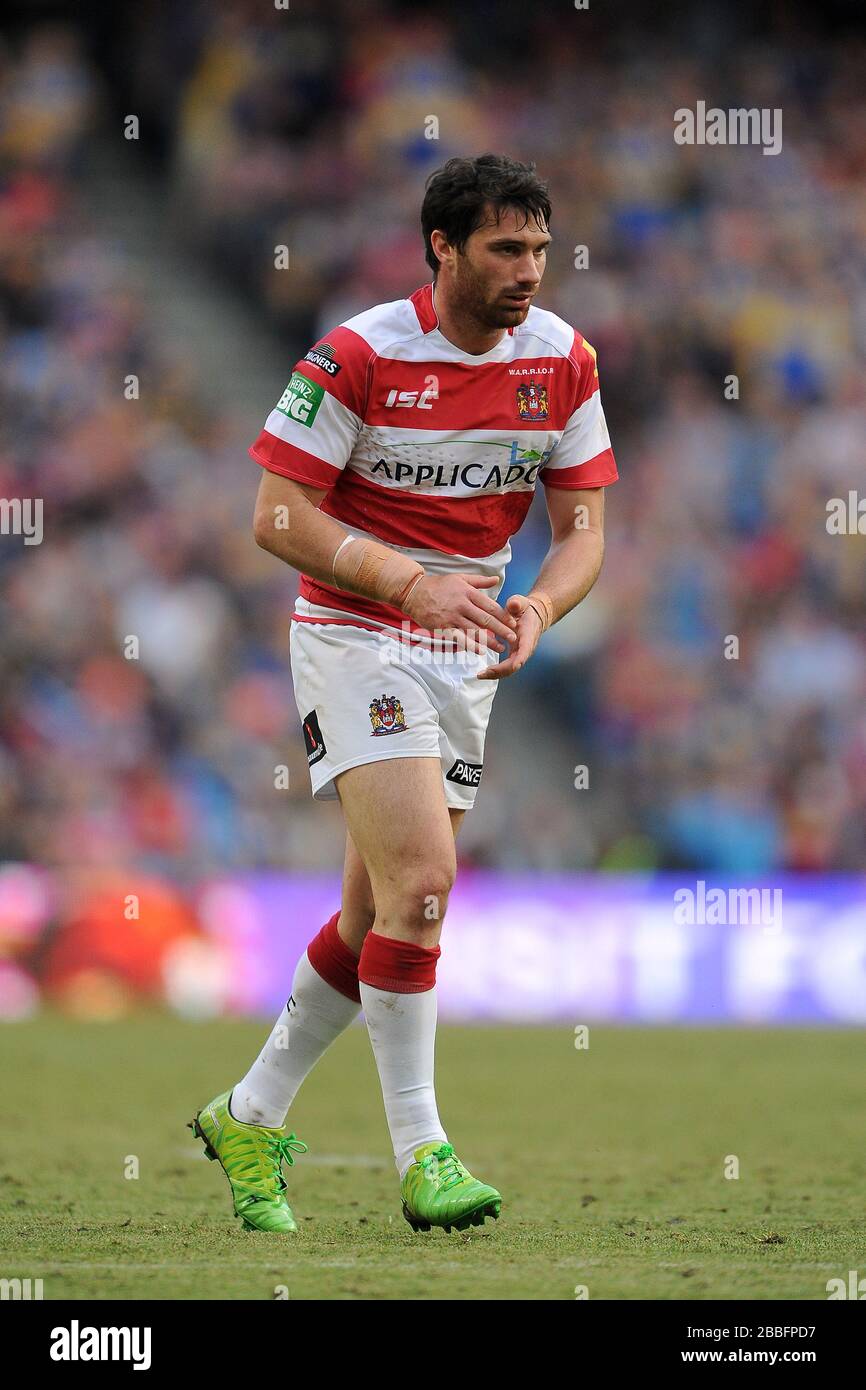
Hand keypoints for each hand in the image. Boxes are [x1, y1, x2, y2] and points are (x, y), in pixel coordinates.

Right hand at [403, 573, 517, 654]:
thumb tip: (497, 579)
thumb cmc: (439, 585)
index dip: (503, 616)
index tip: (513, 623)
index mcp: (468, 592)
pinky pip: (459, 638)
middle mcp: (462, 605)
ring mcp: (452, 617)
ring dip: (489, 641)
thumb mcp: (460, 578)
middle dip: (501, 630)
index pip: (490, 606)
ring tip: (500, 648)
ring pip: (474, 631)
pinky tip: (480, 651)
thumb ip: (479, 581)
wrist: (414, 592)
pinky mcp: (443, 627)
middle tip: (513, 638)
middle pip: (485, 620)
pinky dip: (470, 645)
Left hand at [475, 594, 543, 678]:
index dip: (515, 661)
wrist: (533, 616)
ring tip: (480, 675)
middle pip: (514, 666)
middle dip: (498, 671)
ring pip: (509, 670)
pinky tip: (483, 672)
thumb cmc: (525, 609)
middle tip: (482, 673)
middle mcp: (524, 649)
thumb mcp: (521, 603)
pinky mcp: (513, 656)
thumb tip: (513, 604)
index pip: (523, 653)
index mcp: (527, 637)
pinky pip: (505, 667)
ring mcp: (519, 654)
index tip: (505, 666)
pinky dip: (494, 671)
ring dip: (495, 674)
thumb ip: (517, 603)